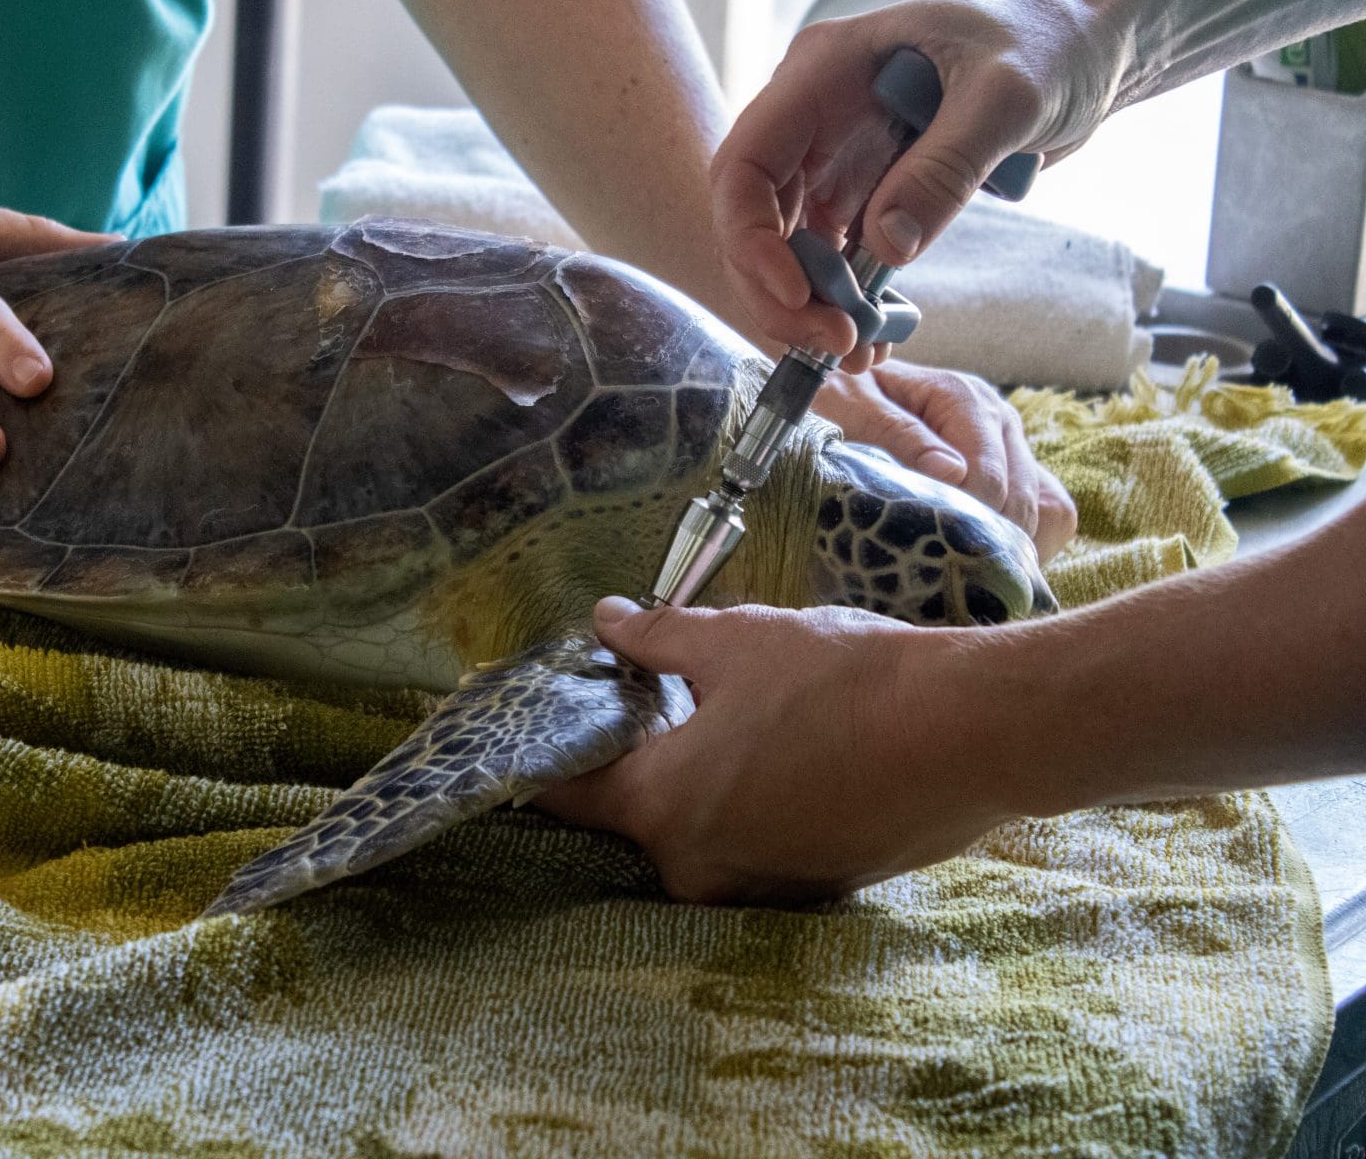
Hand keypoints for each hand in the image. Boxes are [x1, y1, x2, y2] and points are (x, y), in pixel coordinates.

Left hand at [540, 597, 1013, 903]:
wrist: (976, 732)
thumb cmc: (846, 681)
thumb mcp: (738, 640)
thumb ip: (658, 638)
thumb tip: (606, 620)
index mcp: (662, 809)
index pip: (568, 794)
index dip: (545, 756)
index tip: (531, 727)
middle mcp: (699, 868)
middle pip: (635, 814)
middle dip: (637, 759)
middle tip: (644, 699)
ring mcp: (760, 886)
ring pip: (701, 830)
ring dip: (702, 781)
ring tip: (724, 715)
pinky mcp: (817, 887)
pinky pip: (756, 843)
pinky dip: (756, 803)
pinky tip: (784, 749)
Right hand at [710, 0, 1124, 365]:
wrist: (1085, 49)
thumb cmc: (1046, 44)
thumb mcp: (1006, 98)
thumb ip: (945, 167)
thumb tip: (886, 247)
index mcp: (821, 72)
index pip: (745, 164)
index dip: (752, 236)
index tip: (798, 294)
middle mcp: (812, 118)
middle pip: (755, 219)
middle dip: (780, 290)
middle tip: (832, 342)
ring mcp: (836, 158)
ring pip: (790, 249)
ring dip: (812, 308)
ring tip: (859, 355)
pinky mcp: (867, 192)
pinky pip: (838, 259)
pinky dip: (850, 302)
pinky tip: (877, 339)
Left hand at [814, 360, 1075, 559]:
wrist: (836, 385)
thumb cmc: (836, 396)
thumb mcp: (849, 408)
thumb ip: (898, 436)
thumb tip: (953, 474)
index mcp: (964, 399)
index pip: (989, 479)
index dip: (963, 521)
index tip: (925, 548)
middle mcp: (999, 420)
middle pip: (1026, 502)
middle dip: (989, 543)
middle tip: (942, 572)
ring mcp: (1011, 447)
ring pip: (1051, 512)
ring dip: (1017, 549)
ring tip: (967, 573)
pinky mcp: (1014, 472)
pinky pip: (1049, 517)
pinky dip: (1027, 545)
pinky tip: (984, 561)